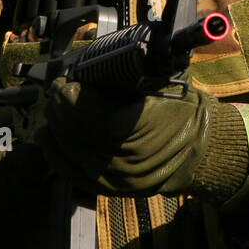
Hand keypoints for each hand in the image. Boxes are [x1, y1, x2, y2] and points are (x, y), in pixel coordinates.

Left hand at [38, 80, 248, 200]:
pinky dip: (55, 151)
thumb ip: (132, 70)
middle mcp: (128, 158)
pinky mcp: (109, 189)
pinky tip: (48, 134)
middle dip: (60, 107)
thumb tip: (95, 58)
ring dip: (56, 126)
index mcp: (145, 128)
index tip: (65, 82)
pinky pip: (70, 171)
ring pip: (70, 151)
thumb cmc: (183, 113)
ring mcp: (117, 178)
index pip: (93, 115)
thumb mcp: (166, 83)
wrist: (200, 151)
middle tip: (57, 90)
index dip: (72, 97)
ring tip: (53, 108)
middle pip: (78, 131)